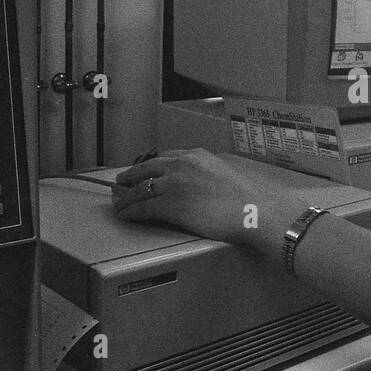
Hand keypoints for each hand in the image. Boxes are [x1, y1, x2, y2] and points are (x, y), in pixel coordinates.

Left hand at [112, 148, 295, 245]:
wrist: (252, 211)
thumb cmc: (248, 200)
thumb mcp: (226, 175)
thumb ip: (210, 175)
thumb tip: (206, 186)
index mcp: (197, 156)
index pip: (166, 158)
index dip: (151, 166)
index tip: (145, 170)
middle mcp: (182, 165)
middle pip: (146, 168)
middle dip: (131, 176)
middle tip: (121, 182)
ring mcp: (173, 184)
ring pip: (140, 188)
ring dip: (126, 197)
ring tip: (119, 203)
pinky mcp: (169, 204)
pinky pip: (141, 207)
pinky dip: (130, 211)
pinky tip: (125, 215)